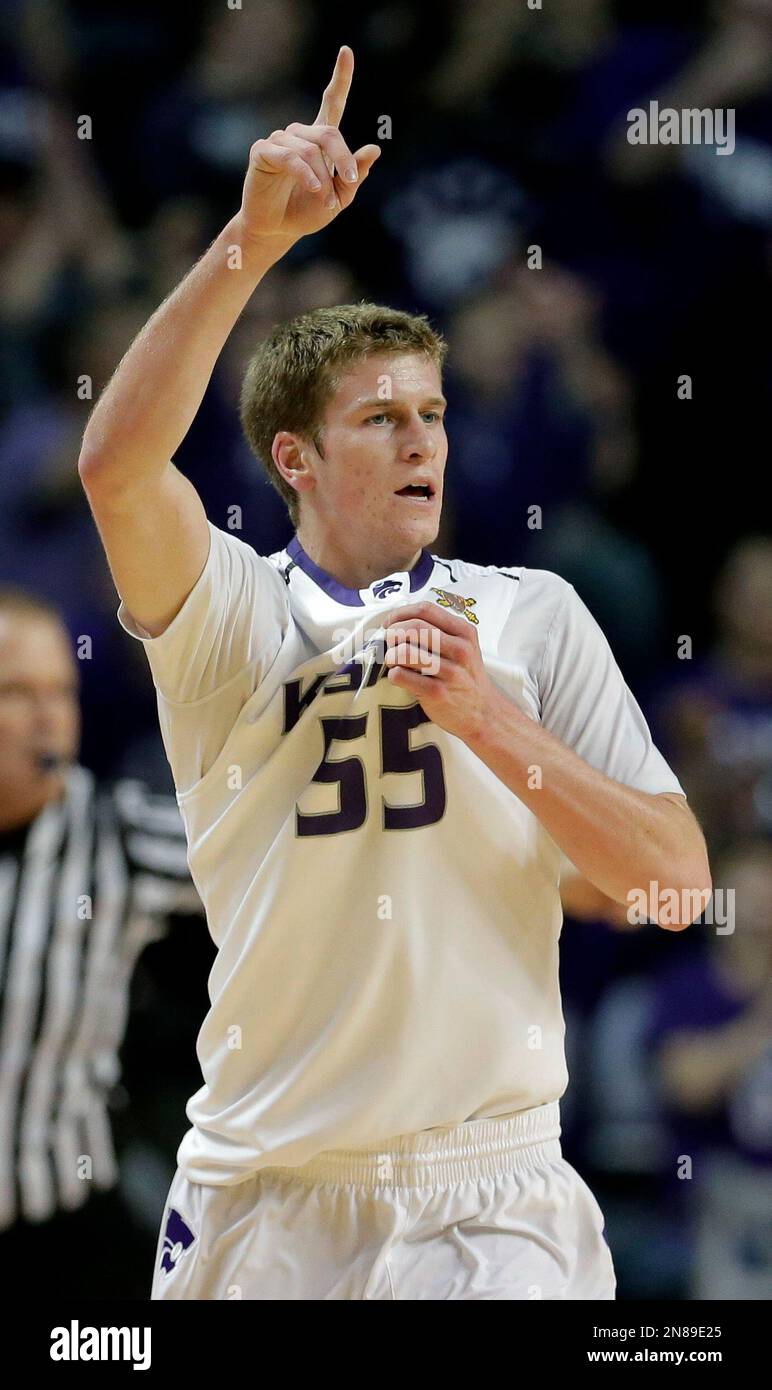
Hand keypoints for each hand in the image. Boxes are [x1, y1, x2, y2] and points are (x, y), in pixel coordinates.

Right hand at [238, 45, 379, 243]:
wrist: (278, 231)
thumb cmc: (307, 212)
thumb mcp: (340, 197)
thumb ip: (355, 175)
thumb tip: (374, 149)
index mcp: (319, 140)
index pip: (332, 103)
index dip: (340, 78)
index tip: (346, 51)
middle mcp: (299, 134)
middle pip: (329, 133)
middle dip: (343, 158)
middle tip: (350, 181)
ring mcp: (279, 140)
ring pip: (310, 150)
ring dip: (322, 178)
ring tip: (324, 200)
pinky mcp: (262, 151)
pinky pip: (290, 157)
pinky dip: (305, 174)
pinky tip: (313, 188)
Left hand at [383, 601, 500, 742]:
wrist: (483, 712)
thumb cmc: (466, 677)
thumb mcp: (464, 647)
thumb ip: (439, 631)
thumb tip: (399, 621)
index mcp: (464, 632)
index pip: (425, 609)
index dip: (401, 614)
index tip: (391, 623)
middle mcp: (460, 649)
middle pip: (413, 628)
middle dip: (393, 633)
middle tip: (390, 643)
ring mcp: (450, 672)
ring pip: (405, 652)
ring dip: (391, 655)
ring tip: (394, 661)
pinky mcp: (437, 693)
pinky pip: (401, 676)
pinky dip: (393, 674)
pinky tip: (400, 677)